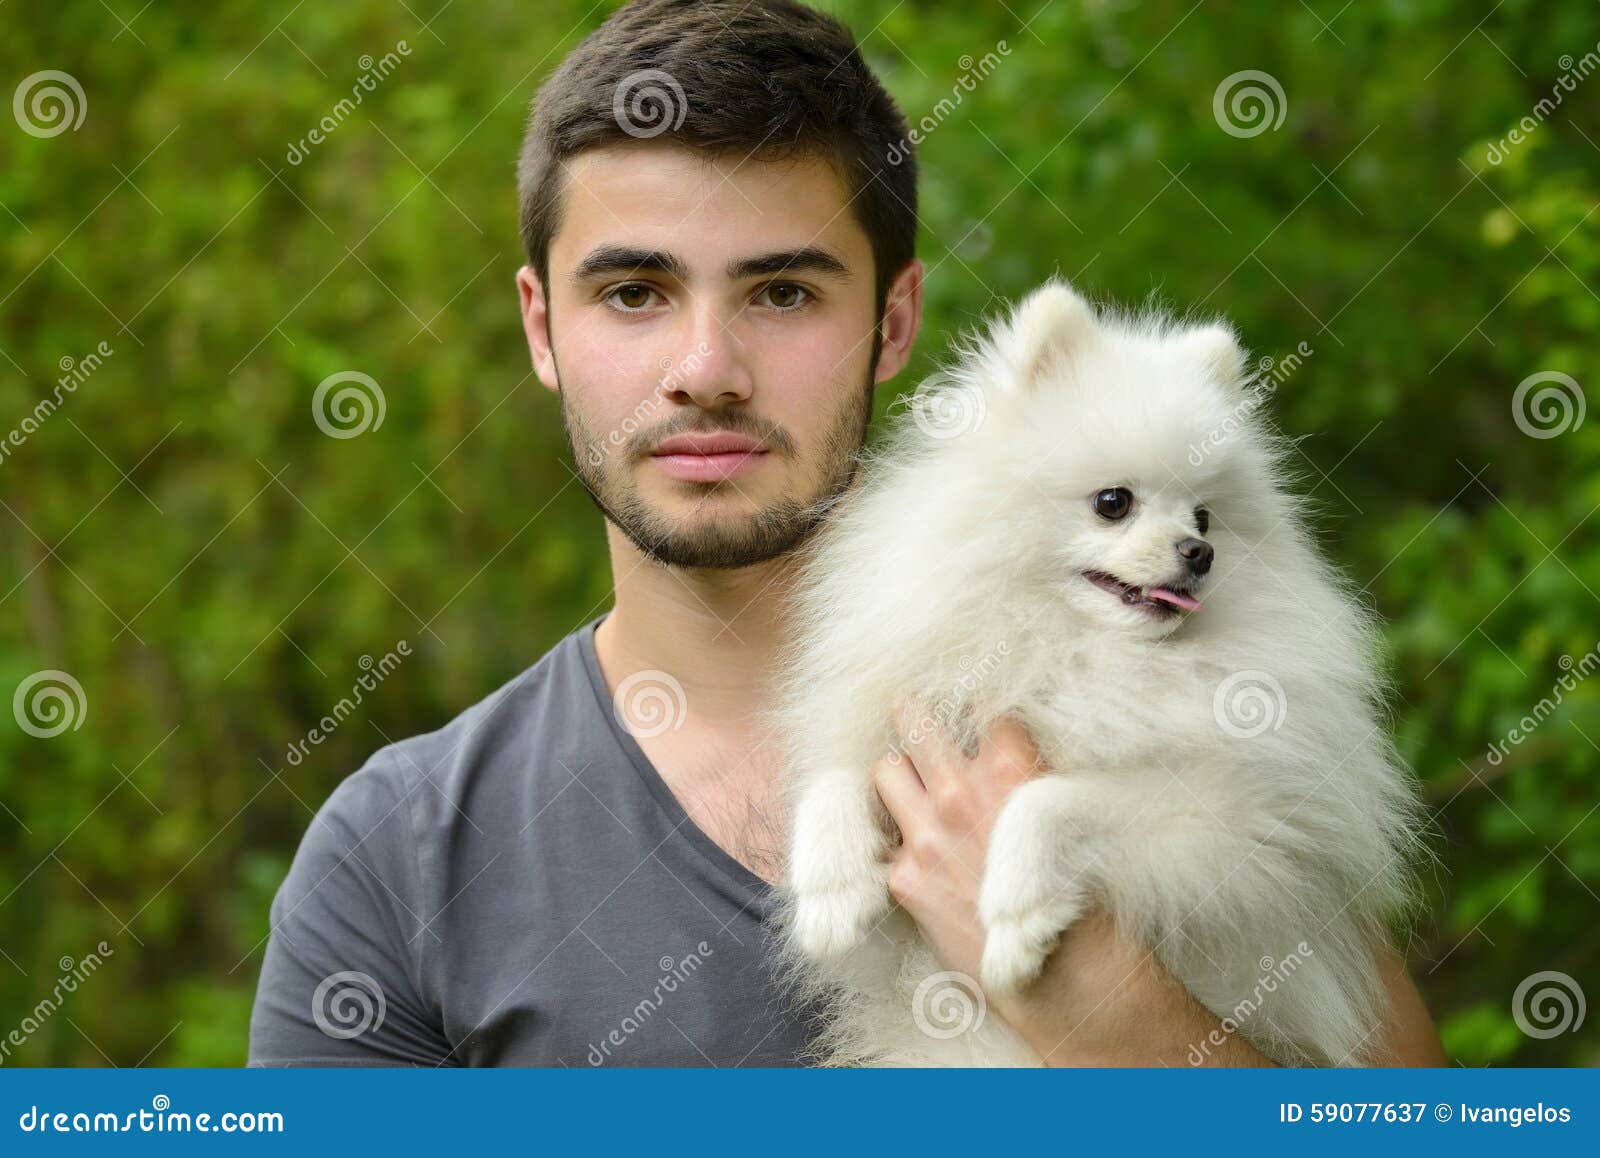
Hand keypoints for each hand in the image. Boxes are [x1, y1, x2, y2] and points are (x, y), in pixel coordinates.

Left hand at [872, 706, 1043, 1028]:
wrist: (1071, 982)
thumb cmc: (1086, 899)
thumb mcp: (1071, 818)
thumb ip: (1030, 777)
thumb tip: (1003, 748)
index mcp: (1011, 772)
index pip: (979, 706)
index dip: (973, 700)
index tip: (966, 698)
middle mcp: (961, 795)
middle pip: (916, 722)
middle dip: (915, 713)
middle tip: (914, 711)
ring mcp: (926, 838)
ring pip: (885, 771)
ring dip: (898, 772)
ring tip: (907, 776)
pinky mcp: (906, 882)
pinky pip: (883, 840)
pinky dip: (893, 837)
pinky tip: (910, 844)